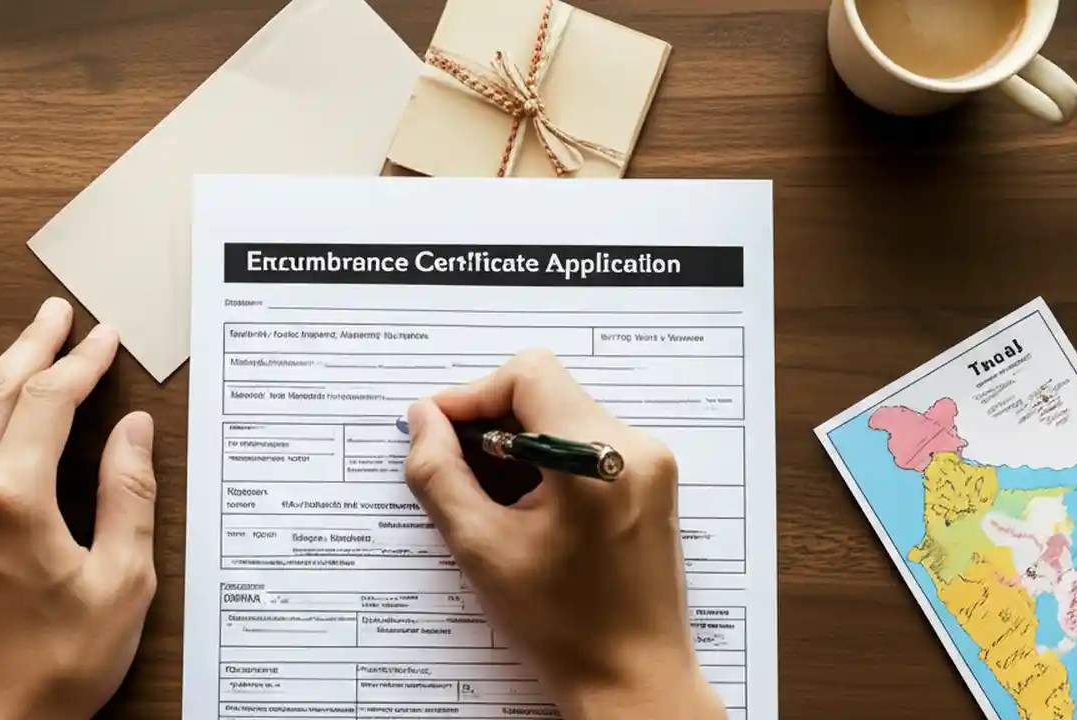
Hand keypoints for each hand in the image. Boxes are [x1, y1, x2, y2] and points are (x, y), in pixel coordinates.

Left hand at [0, 298, 157, 719]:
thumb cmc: (54, 668)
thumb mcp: (121, 583)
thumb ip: (128, 496)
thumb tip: (133, 431)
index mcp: (11, 501)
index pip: (50, 402)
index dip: (82, 363)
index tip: (104, 339)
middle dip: (36, 348)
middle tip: (61, 316)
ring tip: (12, 339)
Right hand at [404, 350, 724, 719]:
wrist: (635, 679)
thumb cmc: (563, 627)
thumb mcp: (481, 548)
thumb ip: (439, 474)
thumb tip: (423, 419)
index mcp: (596, 455)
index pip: (528, 375)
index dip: (473, 394)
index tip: (437, 428)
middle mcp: (634, 446)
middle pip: (546, 391)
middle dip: (492, 423)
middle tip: (456, 471)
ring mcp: (651, 462)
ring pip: (565, 415)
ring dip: (519, 444)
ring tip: (494, 502)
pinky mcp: (654, 480)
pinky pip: (589, 442)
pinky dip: (549, 461)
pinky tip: (529, 510)